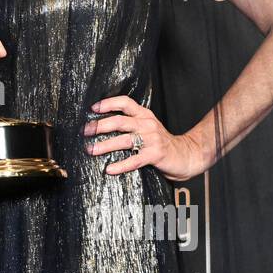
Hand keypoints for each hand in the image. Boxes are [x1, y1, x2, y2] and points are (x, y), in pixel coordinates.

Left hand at [82, 95, 207, 181]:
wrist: (186, 154)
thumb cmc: (160, 142)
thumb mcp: (147, 127)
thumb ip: (130, 124)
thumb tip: (100, 126)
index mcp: (144, 114)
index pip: (125, 102)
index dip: (108, 103)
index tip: (93, 108)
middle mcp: (147, 124)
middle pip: (119, 121)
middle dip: (99, 126)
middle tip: (85, 131)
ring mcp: (152, 139)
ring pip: (124, 140)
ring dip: (105, 145)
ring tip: (90, 150)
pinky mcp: (155, 154)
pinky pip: (135, 160)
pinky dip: (121, 165)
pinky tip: (109, 169)